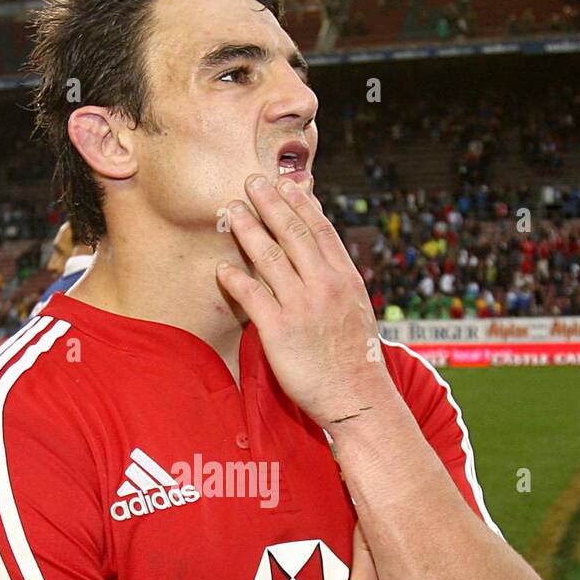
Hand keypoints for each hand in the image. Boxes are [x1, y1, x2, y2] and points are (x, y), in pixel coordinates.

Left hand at [216, 174, 388, 427]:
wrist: (357, 397)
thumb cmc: (356, 360)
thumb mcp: (357, 312)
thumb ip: (339, 285)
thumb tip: (325, 264)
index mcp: (345, 279)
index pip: (321, 231)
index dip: (301, 204)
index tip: (287, 184)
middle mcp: (325, 285)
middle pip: (293, 234)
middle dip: (271, 204)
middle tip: (252, 181)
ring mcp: (302, 306)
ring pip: (270, 258)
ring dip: (248, 230)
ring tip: (232, 211)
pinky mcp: (280, 330)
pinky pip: (253, 296)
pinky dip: (236, 278)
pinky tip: (222, 267)